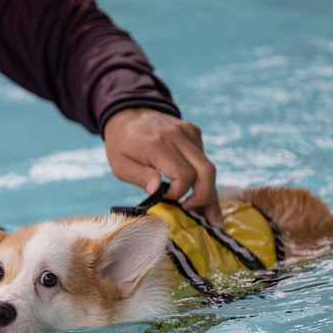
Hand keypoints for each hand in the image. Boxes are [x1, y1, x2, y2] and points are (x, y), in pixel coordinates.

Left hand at [103, 108, 222, 226]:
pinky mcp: (193, 132)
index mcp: (157, 144)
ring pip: (208, 166)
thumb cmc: (122, 143)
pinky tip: (199, 194)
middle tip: (206, 219)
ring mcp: (188, 132)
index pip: (183, 174)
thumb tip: (158, 192)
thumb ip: (140, 177)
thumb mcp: (120, 164)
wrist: (128, 113)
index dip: (179, 192)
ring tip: (212, 216)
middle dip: (207, 197)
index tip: (167, 199)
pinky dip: (203, 178)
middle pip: (205, 170)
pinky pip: (203, 158)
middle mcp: (177, 136)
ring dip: (210, 192)